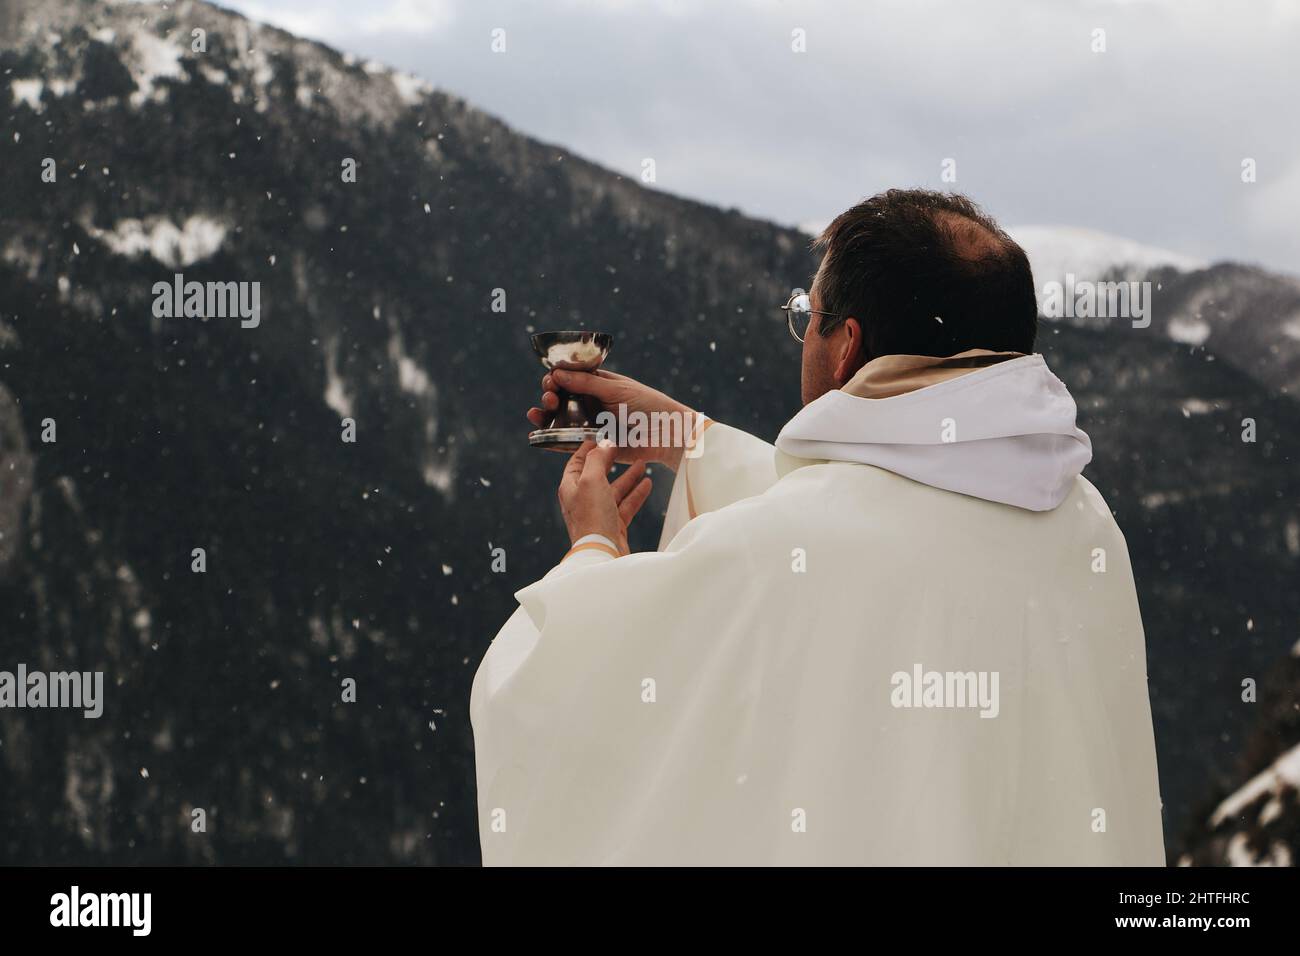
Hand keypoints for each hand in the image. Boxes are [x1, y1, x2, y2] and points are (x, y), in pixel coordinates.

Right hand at [528, 369, 697, 471]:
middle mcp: (592, 404)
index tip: (551, 380)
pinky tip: (537, 436)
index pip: (571, 378)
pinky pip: (568, 443)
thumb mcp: (616, 389)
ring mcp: (591, 425)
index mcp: (599, 385)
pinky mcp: (592, 446)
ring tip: (537, 413)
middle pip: (562, 399)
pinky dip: (551, 440)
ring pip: (561, 420)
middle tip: (549, 396)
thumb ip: (587, 383)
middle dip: (550, 395)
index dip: (557, 378)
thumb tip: (558, 373)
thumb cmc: (648, 405)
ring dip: (545, 416)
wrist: (667, 435)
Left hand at [558, 440, 653, 553]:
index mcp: (571, 488)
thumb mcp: (591, 480)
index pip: (577, 463)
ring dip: (628, 476)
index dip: (586, 450)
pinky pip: (626, 504)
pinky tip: (647, 484)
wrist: (602, 552)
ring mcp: (599, 513)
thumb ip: (597, 460)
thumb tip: (603, 445)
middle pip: (598, 475)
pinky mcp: (613, 524)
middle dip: (611, 461)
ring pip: (615, 489)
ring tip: (642, 463)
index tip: (597, 438)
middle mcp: (583, 500)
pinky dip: (636, 493)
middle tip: (622, 448)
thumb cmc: (591, 518)